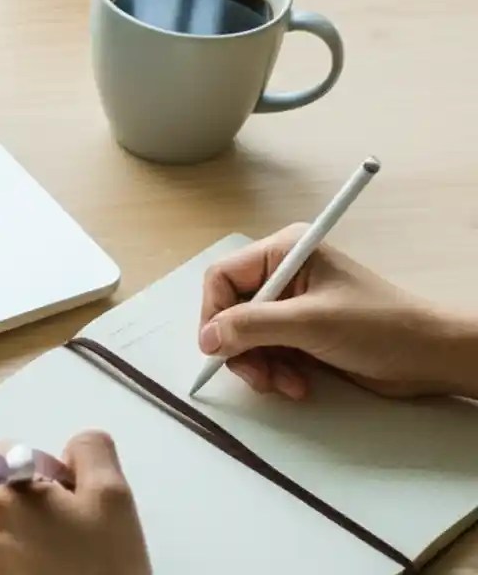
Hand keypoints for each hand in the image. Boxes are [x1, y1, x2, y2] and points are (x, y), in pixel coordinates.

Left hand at [0, 431, 150, 574]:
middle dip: (39, 503)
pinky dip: (24, 564)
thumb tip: (73, 445)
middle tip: (79, 533)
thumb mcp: (113, 497)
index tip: (71, 497)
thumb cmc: (104, 567)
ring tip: (70, 561)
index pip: (9, 452)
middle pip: (6, 492)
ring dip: (32, 535)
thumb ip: (91, 450)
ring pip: (5, 529)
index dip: (45, 468)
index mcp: (1, 493)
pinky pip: (2, 561)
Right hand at [199, 223, 477, 399]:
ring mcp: (292, 305)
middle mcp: (283, 274)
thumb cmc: (379, 326)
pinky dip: (275, 371)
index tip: (218, 349)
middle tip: (258, 375)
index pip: (223, 278)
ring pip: (246, 337)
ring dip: (260, 365)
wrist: (429, 356)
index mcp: (284, 252)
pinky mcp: (300, 332)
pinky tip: (298, 383)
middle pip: (231, 311)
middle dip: (241, 347)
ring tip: (286, 383)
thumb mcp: (309, 323)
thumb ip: (252, 327)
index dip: (215, 314)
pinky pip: (267, 352)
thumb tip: (207, 339)